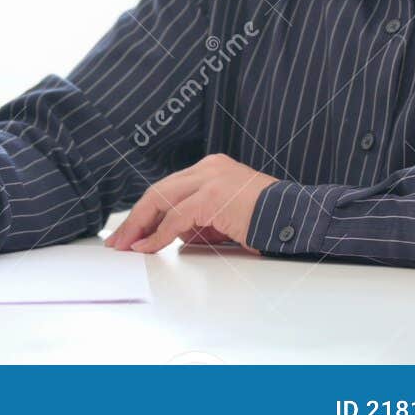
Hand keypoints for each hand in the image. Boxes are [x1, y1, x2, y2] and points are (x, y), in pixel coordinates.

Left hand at [104, 153, 277, 252]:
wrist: (298, 217)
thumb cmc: (267, 221)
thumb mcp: (225, 218)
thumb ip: (198, 221)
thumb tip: (171, 236)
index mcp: (211, 169)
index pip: (168, 189)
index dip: (145, 212)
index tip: (130, 232)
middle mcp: (208, 167)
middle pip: (158, 191)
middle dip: (134, 218)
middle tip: (117, 241)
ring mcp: (211, 178)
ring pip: (161, 200)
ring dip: (140, 226)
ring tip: (126, 246)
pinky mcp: (214, 195)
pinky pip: (177, 218)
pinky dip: (159, 235)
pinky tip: (148, 247)